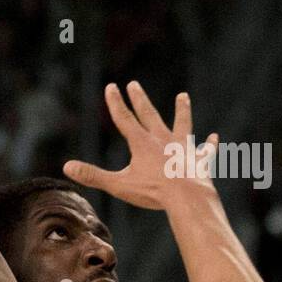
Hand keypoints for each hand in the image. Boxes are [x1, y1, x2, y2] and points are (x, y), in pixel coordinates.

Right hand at [64, 83, 217, 209]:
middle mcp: (163, 140)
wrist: (187, 197)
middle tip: (135, 84)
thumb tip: (66, 168)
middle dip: (140, 100)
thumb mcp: (118, 185)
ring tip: (183, 96)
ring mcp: (183, 148)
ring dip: (182, 110)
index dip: (116, 103)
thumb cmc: (153, 192)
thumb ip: (93, 175)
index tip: (111, 87)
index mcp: (142, 144)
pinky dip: (210, 145)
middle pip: (150, 115)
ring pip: (182, 124)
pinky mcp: (199, 161)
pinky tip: (214, 138)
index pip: (125, 119)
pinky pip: (205, 151)